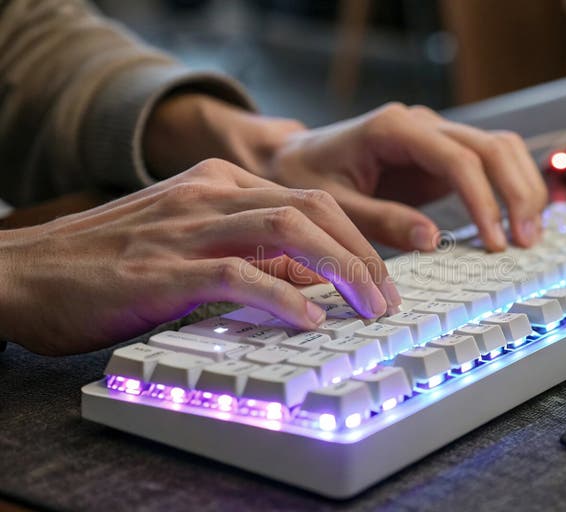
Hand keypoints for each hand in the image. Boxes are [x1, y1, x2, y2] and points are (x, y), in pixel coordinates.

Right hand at [0, 159, 399, 354]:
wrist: (23, 272)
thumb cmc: (109, 263)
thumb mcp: (190, 244)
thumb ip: (249, 254)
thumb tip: (312, 281)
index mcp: (217, 184)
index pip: (310, 200)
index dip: (356, 238)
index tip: (382, 274)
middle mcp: (208, 196)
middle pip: (312, 209)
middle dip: (362, 253)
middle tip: (388, 295)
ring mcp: (186, 229)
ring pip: (288, 232)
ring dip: (342, 270)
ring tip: (369, 305)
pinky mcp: (164, 270)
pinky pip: (240, 276)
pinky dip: (284, 297)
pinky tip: (311, 319)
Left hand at [144, 96, 546, 252]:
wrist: (295, 159)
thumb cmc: (306, 178)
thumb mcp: (334, 206)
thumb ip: (382, 220)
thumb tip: (432, 240)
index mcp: (394, 128)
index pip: (458, 158)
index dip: (483, 200)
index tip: (493, 242)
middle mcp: (421, 124)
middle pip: (492, 147)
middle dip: (516, 194)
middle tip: (525, 242)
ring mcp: (436, 136)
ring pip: (500, 149)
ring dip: (522, 189)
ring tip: (528, 236)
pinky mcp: (442, 156)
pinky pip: (489, 164)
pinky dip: (509, 188)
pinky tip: (514, 223)